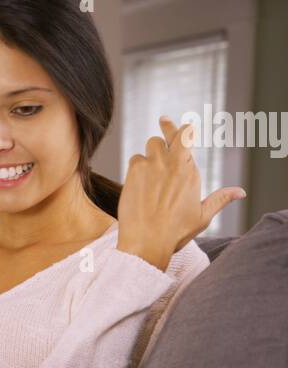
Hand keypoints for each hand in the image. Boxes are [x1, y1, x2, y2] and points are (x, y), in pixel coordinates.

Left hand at [117, 117, 245, 270]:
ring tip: (152, 165)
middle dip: (168, 127)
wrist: (147, 241)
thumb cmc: (175, 232)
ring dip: (152, 151)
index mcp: (191, 172)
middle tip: (164, 119)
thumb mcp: (202, 216)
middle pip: (169, 135)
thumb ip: (220, 199)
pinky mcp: (134, 172)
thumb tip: (240, 192)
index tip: (182, 126)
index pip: (188, 139)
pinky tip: (139, 181)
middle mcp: (172, 164)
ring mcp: (152, 166)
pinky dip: (138, 166)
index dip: (184, 130)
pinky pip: (135, 159)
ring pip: (151, 145)